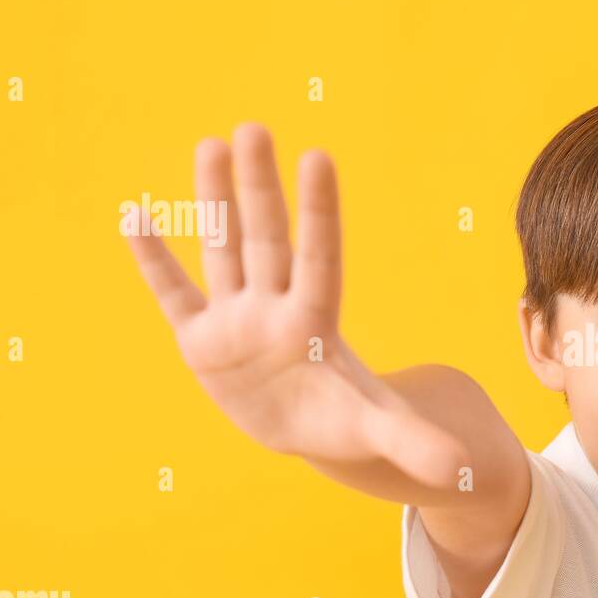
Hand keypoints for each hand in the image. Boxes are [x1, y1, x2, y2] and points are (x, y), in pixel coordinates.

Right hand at [125, 124, 463, 484]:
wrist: (305, 428)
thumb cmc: (344, 418)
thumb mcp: (376, 430)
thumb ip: (414, 442)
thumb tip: (461, 469)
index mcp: (317, 320)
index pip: (319, 258)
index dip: (318, 213)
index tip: (318, 158)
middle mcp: (276, 306)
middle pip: (266, 240)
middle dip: (259, 189)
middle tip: (254, 128)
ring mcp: (236, 318)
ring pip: (223, 250)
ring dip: (213, 202)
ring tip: (210, 144)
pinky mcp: (201, 339)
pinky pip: (174, 293)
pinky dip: (154, 261)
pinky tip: (136, 215)